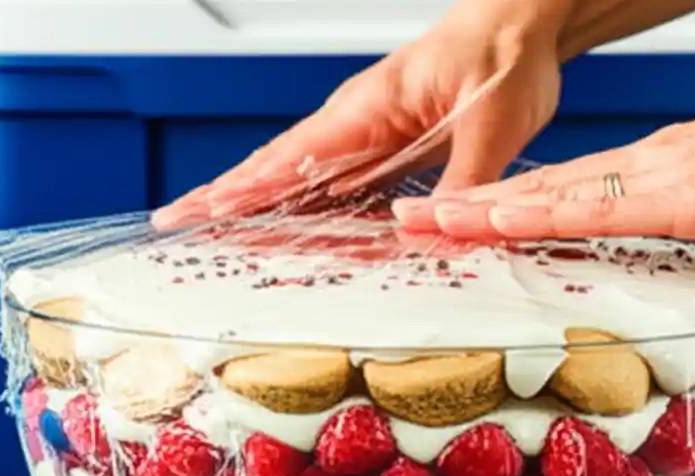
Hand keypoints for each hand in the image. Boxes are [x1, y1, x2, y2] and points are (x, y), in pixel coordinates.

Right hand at [151, 0, 564, 228]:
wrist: (521, 26)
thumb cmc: (504, 55)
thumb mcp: (493, 123)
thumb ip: (459, 181)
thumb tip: (428, 231)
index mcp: (368, 107)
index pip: (289, 154)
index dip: (241, 188)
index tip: (197, 210)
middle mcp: (356, 120)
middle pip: (274, 165)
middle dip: (222, 196)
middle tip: (174, 223)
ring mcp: (365, 133)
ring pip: (296, 175)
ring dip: (251, 204)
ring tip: (208, 231)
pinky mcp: (383, 145)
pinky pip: (331, 182)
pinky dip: (298, 205)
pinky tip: (284, 228)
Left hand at [391, 90, 694, 239]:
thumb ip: (688, 225)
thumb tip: (665, 250)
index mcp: (646, 177)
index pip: (558, 197)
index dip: (500, 210)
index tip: (453, 223)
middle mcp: (635, 172)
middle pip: (535, 193)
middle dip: (468, 209)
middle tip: (408, 221)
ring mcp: (649, 180)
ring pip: (548, 196)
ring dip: (483, 211)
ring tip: (426, 222)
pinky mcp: (674, 194)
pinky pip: (594, 206)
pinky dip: (541, 213)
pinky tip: (500, 220)